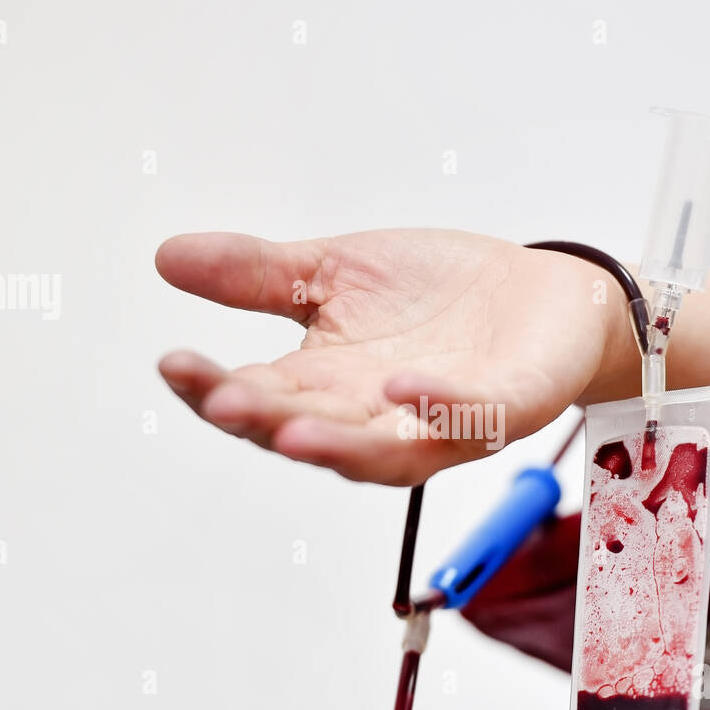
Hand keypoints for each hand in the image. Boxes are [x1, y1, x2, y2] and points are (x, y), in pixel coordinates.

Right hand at [155, 229, 623, 483]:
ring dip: (336, 444)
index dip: (214, 389)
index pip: (260, 397)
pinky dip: (438, 406)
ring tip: (292, 431)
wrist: (542, 293)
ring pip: (381, 453)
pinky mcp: (504, 409)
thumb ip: (261, 274)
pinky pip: (471, 420)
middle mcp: (378, 416)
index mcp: (331, 385)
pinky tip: (405, 387)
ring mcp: (441, 422)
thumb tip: (167, 257)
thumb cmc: (438, 293)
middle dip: (264, 421)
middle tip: (222, 401)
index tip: (173, 363)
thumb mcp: (337, 271)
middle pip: (310, 432)